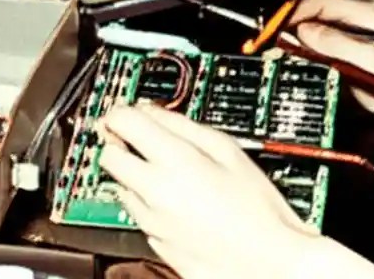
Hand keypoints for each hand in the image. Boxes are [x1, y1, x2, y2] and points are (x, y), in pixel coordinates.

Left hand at [98, 103, 319, 278]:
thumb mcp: (230, 151)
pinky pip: (139, 211)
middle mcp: (153, 190)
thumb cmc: (258, 211)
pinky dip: (150, 201)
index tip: (131, 111)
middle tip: (142, 138)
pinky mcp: (153, 240)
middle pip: (108, 154)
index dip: (123, 110)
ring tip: (175, 174)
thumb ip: (186, 126)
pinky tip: (182, 201)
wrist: (265, 262)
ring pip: (122, 184)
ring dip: (136, 174)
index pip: (122, 121)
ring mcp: (150, 219)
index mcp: (174, 161)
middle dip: (121, 142)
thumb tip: (157, 112)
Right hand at [282, 0, 373, 116]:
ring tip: (283, 50)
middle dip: (293, 25)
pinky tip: (305, 65)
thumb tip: (306, 32)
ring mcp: (359, 42)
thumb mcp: (372, 59)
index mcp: (364, 17)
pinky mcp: (359, 59)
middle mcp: (361, 25)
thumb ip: (337, 43)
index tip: (276, 25)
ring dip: (301, 40)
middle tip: (274, 39)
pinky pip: (329, 51)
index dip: (295, 11)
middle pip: (318, 16)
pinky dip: (312, 55)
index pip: (320, 2)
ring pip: (321, 33)